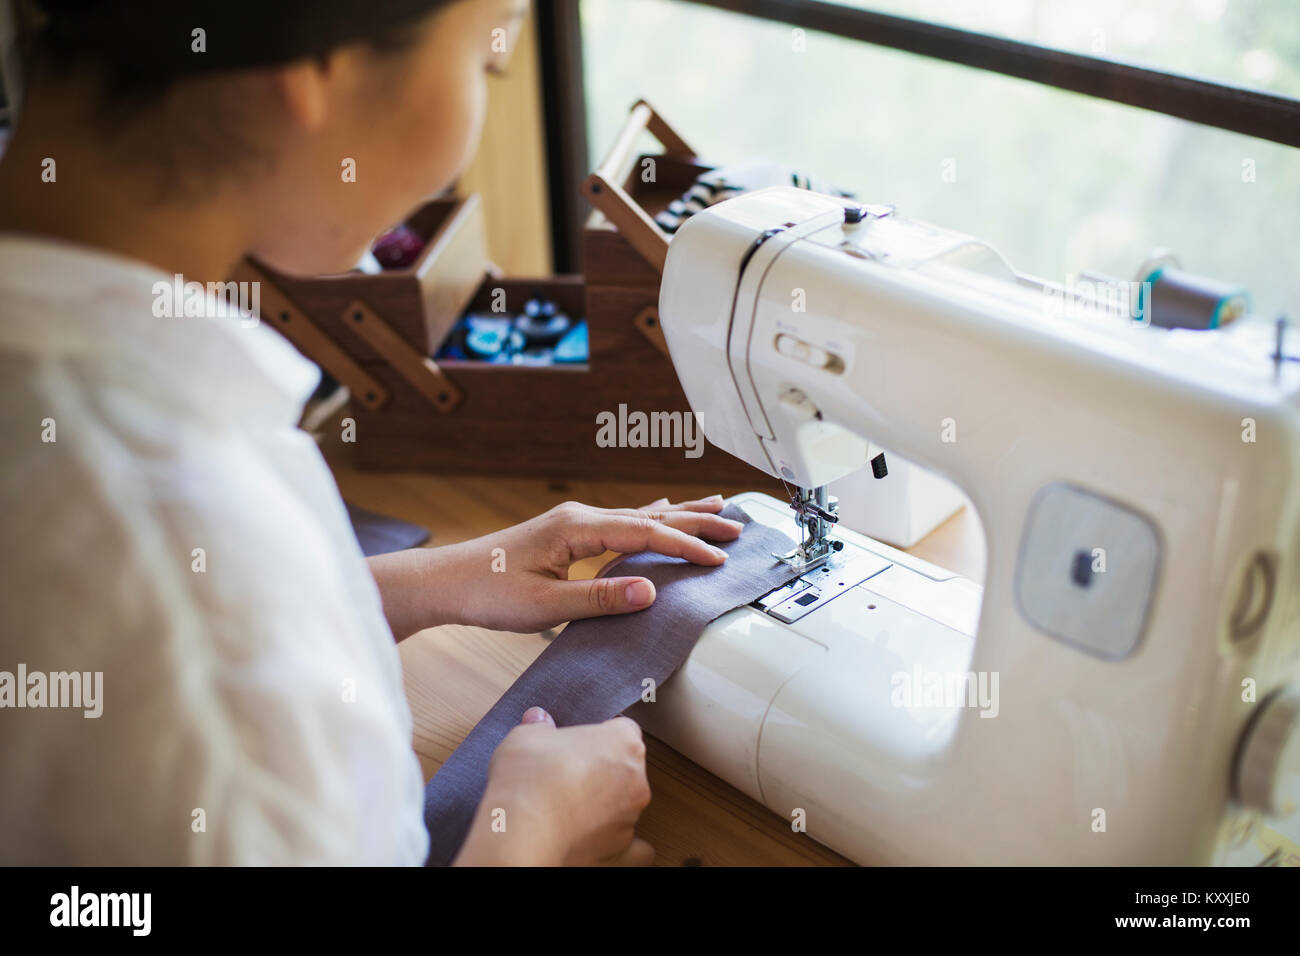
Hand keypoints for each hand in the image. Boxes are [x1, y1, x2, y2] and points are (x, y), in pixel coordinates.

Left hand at [439, 495, 742, 632]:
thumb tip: (650, 591)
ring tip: (717, 507)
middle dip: (696, 520)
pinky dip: (652, 519)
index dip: (685, 545)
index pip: (645, 533)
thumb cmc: (488, 593)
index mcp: (578, 527)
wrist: (446, 582)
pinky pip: (623, 522)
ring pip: (640, 515)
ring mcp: (574, 523)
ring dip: (680, 514)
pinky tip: (661, 511)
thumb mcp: (544, 605)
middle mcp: (580, 517)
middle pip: (651, 515)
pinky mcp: (568, 533)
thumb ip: (600, 598)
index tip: (718, 558)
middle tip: (738, 525)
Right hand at [453, 707, 653, 865]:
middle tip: (569, 772)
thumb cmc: (529, 778)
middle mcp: (635, 778)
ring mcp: (630, 815)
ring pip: (626, 803)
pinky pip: (635, 847)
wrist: (522, 830)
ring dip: (606, 802)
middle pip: (627, 766)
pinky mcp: (622, 847)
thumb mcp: (526, 737)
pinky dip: (624, 843)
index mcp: (622, 742)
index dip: (600, 735)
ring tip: (569, 805)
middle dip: (604, 768)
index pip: (623, 730)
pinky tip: (604, 836)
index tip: (580, 743)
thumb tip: (538, 721)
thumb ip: (539, 727)